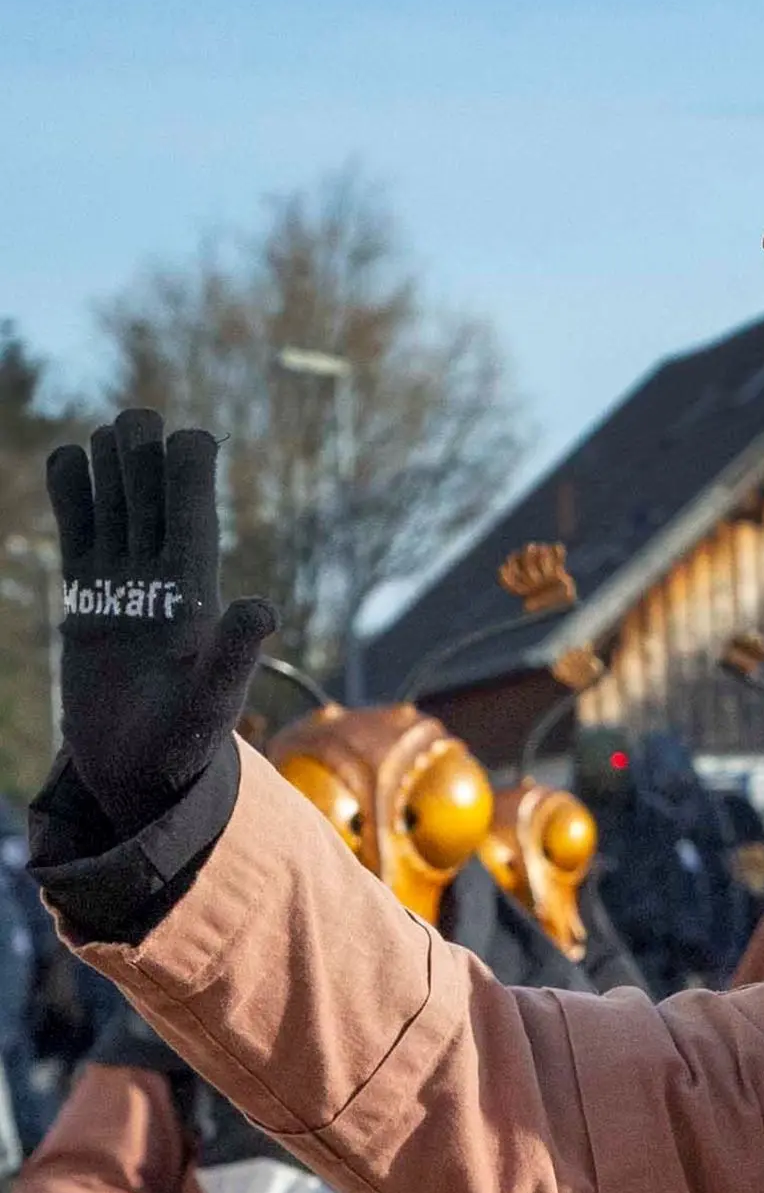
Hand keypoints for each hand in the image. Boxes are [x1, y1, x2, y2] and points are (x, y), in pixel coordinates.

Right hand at [48, 412, 275, 837]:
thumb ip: (233, 656)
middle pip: (154, 511)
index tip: (192, 437)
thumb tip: (262, 606)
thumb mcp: (210, 703)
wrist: (140, 775)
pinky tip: (71, 461)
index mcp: (195, 603)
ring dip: (115, 475)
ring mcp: (123, 592)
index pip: (193, 528)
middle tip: (139, 418)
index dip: (191, 484)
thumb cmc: (181, 749)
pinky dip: (74, 503)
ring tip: (111, 428)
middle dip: (148, 466)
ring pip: (117, 517)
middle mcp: (161, 589)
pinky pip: (81, 542)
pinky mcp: (89, 605)